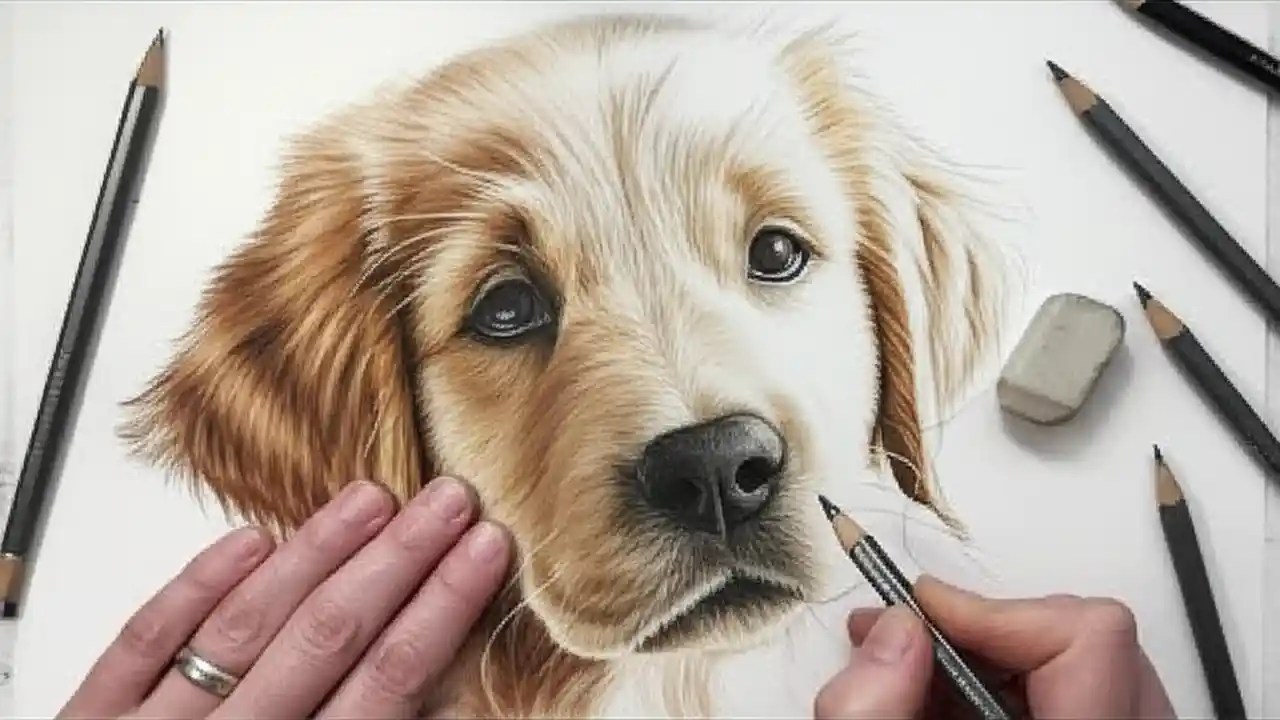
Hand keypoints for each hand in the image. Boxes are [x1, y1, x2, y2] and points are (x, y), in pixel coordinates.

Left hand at [58, 477, 511, 719]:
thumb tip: (444, 697)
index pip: (387, 683)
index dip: (441, 609)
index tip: (483, 551)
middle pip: (327, 639)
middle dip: (398, 562)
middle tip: (448, 502)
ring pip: (245, 627)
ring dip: (315, 554)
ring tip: (370, 499)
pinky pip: (145, 644)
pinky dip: (196, 588)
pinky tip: (250, 539)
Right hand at [814, 576, 1175, 718]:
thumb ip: (874, 711)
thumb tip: (893, 633)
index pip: (1088, 636)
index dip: (990, 608)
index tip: (920, 614)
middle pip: (1090, 639)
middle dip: (985, 630)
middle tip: (906, 642)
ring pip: (1086, 665)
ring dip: (993, 657)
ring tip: (914, 673)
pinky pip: (1080, 691)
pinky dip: (1009, 685)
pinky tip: (943, 700)